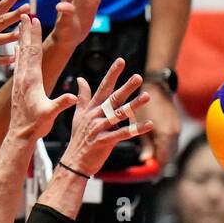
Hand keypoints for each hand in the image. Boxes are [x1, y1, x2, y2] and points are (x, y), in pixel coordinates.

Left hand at [11, 16, 77, 140]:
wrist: (19, 135)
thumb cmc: (35, 126)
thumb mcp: (50, 114)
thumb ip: (61, 104)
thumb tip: (73, 97)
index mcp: (32, 79)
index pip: (33, 52)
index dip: (34, 35)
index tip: (34, 19)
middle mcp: (23, 76)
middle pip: (25, 47)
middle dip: (26, 30)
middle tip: (25, 12)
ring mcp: (19, 81)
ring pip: (20, 53)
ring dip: (21, 37)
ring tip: (20, 24)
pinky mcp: (17, 86)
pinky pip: (18, 64)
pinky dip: (18, 52)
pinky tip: (17, 47)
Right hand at [60, 56, 152, 174]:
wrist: (74, 161)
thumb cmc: (79, 138)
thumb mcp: (78, 115)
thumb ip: (82, 97)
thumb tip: (80, 78)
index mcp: (91, 108)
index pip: (103, 87)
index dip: (112, 74)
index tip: (121, 61)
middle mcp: (96, 115)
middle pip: (113, 98)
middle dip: (126, 87)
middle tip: (139, 77)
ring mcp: (100, 128)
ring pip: (119, 114)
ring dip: (134, 105)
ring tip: (147, 96)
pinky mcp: (104, 141)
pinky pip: (123, 134)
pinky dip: (136, 129)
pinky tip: (149, 125)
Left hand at [136, 82, 179, 167]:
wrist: (157, 87)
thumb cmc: (144, 105)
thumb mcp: (140, 125)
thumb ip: (145, 145)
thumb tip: (146, 160)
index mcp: (166, 136)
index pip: (163, 161)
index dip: (156, 170)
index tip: (149, 177)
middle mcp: (174, 135)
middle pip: (168, 158)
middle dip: (158, 165)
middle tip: (147, 171)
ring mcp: (177, 131)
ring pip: (171, 151)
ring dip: (161, 157)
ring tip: (150, 161)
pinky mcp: (176, 127)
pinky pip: (172, 143)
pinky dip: (164, 148)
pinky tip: (155, 148)